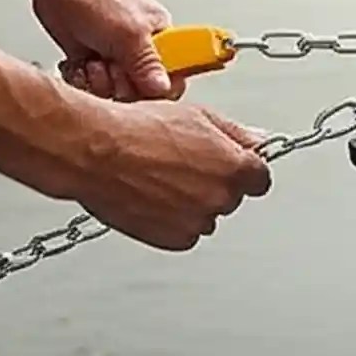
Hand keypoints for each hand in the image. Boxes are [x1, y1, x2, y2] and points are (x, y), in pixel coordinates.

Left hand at [28, 0, 186, 101]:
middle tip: (112, 66)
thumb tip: (165, 88)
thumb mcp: (129, 35)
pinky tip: (79, 65)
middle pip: (141, 92)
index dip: (157, 90)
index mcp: (161, 38)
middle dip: (121, 85)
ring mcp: (116, 56)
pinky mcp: (92, 61)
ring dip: (98, 82)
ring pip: (113, 92)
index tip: (139, 84)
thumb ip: (149, 64)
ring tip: (93, 61)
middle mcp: (140, 49)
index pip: (174, 78)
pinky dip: (82, 79)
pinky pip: (91, 88)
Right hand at [69, 99, 271, 250]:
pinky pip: (184, 233)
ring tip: (163, 177)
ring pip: (206, 215)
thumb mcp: (198, 115)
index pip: (259, 178)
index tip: (230, 164)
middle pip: (231, 196)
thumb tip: (257, 141)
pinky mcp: (172, 239)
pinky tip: (155, 195)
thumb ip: (235, 134)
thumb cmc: (138, 131)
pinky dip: (174, 220)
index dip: (243, 169)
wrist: (96, 152)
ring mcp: (197, 221)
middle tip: (184, 165)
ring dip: (193, 202)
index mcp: (234, 168)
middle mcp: (220, 199)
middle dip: (215, 183)